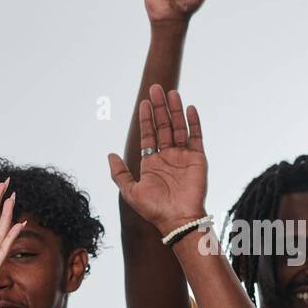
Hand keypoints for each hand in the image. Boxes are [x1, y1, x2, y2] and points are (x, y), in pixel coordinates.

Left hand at [108, 84, 207, 233]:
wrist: (177, 219)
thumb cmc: (153, 209)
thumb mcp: (130, 191)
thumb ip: (119, 174)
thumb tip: (109, 155)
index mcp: (151, 162)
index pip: (148, 135)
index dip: (145, 119)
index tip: (143, 102)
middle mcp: (167, 156)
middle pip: (163, 126)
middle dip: (159, 108)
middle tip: (156, 88)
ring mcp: (183, 156)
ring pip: (178, 127)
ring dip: (174, 110)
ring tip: (171, 92)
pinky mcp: (198, 159)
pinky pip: (196, 136)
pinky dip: (193, 122)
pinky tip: (189, 108)